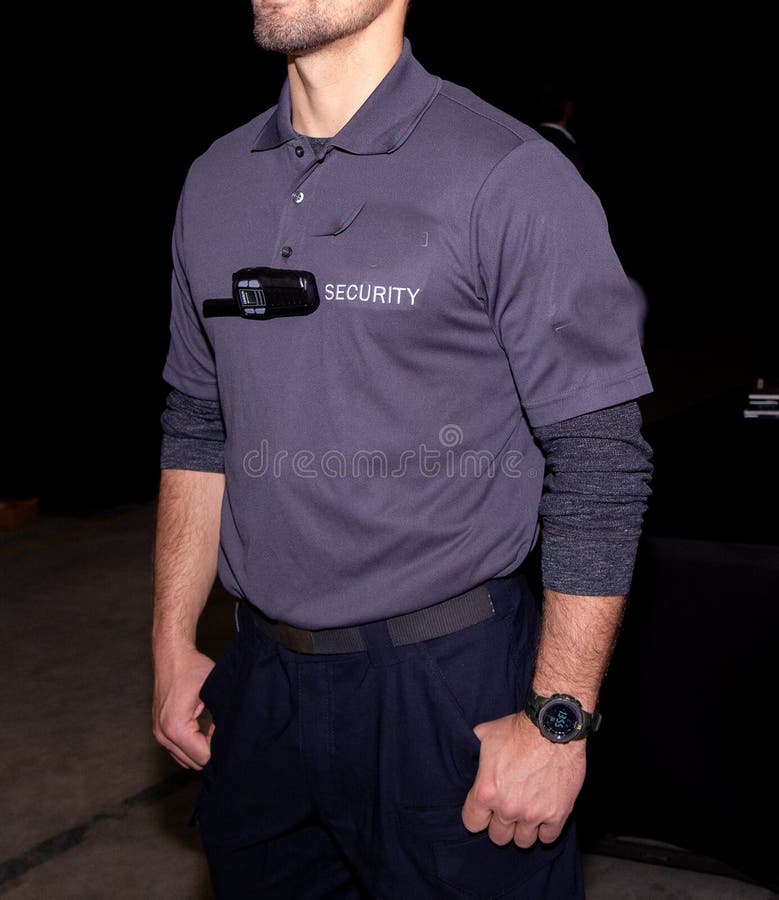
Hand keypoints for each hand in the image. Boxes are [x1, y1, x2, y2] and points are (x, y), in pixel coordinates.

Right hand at [152, 647, 215, 769]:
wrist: (172, 656)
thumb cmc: (192, 668)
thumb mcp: (214, 690)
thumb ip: (223, 715)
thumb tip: (235, 734)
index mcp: (176, 728)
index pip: (203, 757)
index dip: (218, 746)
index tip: (222, 726)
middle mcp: (163, 735)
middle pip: (193, 763)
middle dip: (210, 751)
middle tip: (221, 730)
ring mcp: (159, 734)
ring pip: (185, 759)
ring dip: (201, 750)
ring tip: (212, 731)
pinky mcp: (159, 731)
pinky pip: (178, 750)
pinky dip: (191, 747)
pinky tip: (202, 732)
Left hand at [461, 712, 585, 847]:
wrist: (553, 726)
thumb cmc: (519, 729)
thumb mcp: (485, 734)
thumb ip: (473, 751)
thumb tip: (466, 753)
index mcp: (486, 792)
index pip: (472, 823)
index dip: (477, 816)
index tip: (484, 809)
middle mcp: (507, 808)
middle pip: (498, 836)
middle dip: (501, 824)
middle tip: (508, 809)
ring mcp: (533, 814)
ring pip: (523, 841)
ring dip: (523, 829)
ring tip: (526, 813)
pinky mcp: (557, 815)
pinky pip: (548, 838)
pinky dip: (546, 829)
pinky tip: (544, 815)